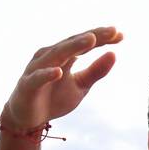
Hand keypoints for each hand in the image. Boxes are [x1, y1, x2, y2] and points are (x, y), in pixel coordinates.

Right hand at [4, 27, 122, 128]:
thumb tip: (114, 55)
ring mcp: (37, 69)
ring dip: (74, 46)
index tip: (121, 36)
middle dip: (92, 36)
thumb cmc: (54, 99)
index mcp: (64, 55)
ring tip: (91, 40)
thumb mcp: (80, 86)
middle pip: (73, 43)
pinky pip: (38, 78)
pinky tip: (59, 72)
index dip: (102, 38)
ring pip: (57, 54)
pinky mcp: (28, 85)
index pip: (85, 43)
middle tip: (111, 31)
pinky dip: (48, 74)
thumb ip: (96, 72)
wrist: (28, 118)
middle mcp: (50, 56)